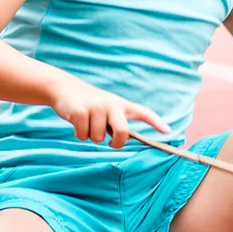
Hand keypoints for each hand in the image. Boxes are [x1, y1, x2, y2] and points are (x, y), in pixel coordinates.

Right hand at [50, 79, 169, 147]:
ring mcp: (95, 107)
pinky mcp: (79, 111)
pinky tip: (76, 121)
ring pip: (97, 138)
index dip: (155, 122)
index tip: (167, 130)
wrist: (65, 88)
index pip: (142, 112)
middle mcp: (111, 104)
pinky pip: (82, 136)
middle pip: (122, 132)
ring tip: (86, 122)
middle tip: (111, 143)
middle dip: (116, 143)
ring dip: (90, 136)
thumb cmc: (90, 104)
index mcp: (120, 105)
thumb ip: (117, 121)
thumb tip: (124, 140)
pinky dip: (79, 134)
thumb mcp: (107, 108)